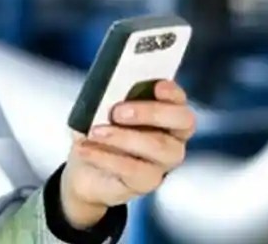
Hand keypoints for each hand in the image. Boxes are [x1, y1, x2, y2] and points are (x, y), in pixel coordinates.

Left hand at [59, 80, 196, 228]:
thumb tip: (110, 91)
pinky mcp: (147, 181)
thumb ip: (111, 98)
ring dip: (124, 137)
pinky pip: (133, 169)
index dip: (173, 92)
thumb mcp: (100, 109)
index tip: (158, 86)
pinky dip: (105, 157)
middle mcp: (174, 136)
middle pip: (182, 121)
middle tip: (118, 111)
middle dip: (151, 112)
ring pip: (158, 146)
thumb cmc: (98, 130)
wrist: (85, 170)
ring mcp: (164, 162)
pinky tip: (86, 149)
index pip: (180, 98)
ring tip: (95, 132)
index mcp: (166, 111)